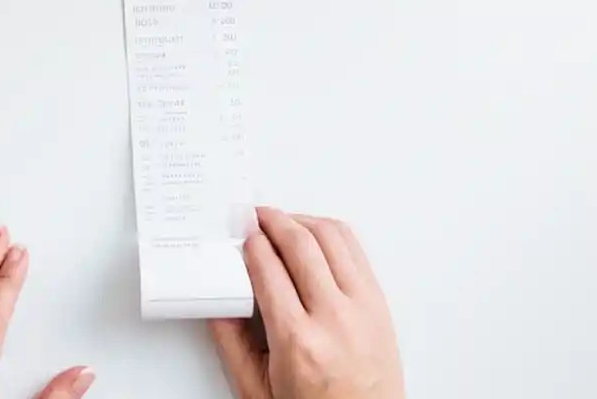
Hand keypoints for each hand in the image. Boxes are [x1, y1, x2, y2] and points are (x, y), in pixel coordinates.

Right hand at [209, 208, 403, 398]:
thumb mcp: (257, 390)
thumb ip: (231, 344)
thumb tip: (216, 303)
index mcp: (298, 342)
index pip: (268, 269)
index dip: (251, 242)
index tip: (241, 234)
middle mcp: (334, 319)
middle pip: (301, 244)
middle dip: (273, 220)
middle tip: (257, 216)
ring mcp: (363, 308)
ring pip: (333, 238)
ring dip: (304, 220)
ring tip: (284, 221)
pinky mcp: (380, 305)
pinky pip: (357, 251)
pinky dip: (332, 234)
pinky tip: (315, 235)